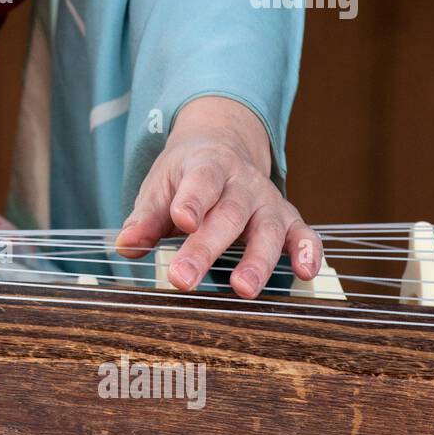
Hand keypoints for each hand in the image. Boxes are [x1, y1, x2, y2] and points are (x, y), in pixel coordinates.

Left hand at [114, 96, 320, 298]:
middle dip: (206, 248)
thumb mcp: (160, 186)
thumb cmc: (185, 175)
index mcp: (207, 165)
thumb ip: (145, 218)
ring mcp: (268, 200)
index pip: (201, 181)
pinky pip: (304, 234)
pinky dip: (308, 251)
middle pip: (228, 215)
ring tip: (242, 288)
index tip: (181, 221)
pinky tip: (305, 272)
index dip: (192, 201)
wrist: (221, 146)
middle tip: (183, 279)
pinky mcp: (288, 218)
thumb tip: (125, 246)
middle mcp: (243, 182)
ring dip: (257, 260)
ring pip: (268, 230)